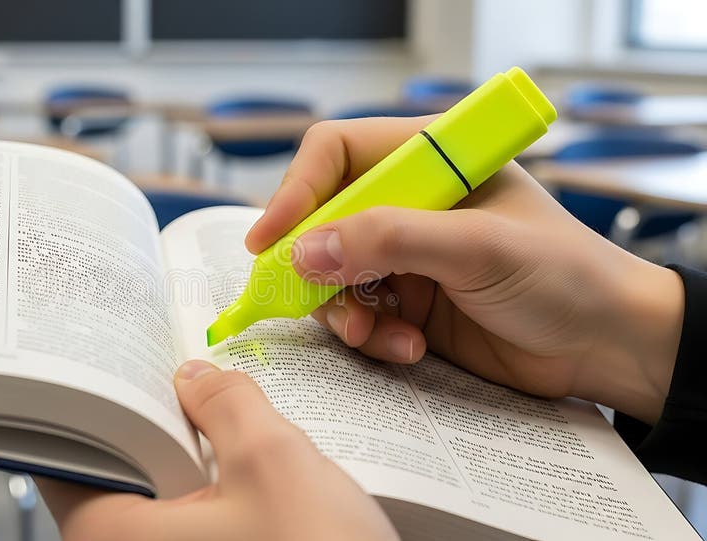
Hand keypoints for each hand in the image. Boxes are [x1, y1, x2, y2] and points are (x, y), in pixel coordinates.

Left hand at [37, 360, 398, 540]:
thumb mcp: (273, 460)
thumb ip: (227, 404)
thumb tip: (198, 378)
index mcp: (115, 538)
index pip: (72, 456)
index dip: (95, 402)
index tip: (116, 365)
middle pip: (115, 474)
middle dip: (148, 422)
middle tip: (175, 377)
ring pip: (153, 503)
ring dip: (181, 457)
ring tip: (210, 413)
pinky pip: (183, 530)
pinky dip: (202, 494)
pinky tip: (236, 468)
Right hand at [247, 116, 683, 424]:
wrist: (608, 346)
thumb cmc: (564, 276)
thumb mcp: (478, 248)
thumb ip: (389, 239)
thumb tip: (303, 250)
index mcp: (430, 162)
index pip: (337, 153)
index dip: (295, 190)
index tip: (268, 240)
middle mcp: (411, 202)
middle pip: (322, 219)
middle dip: (315, 266)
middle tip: (316, 302)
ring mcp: (407, 255)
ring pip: (330, 274)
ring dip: (343, 311)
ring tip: (378, 335)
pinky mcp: (409, 303)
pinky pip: (358, 315)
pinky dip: (370, 336)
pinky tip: (409, 350)